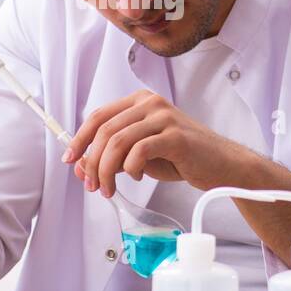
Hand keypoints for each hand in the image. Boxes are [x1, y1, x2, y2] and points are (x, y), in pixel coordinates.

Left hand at [63, 88, 249, 196]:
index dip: (80, 139)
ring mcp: (163, 118)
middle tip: (91, 184)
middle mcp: (150, 103)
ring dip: (107, 170)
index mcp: (139, 101)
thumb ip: (114, 154)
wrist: (219, 165)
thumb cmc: (181, 157)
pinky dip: (131, 169)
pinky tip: (138, 177)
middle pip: (105, 130)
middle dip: (92, 161)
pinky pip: (139, 151)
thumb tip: (81, 165)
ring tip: (108, 189)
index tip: (70, 160)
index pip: (98, 116)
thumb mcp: (141, 154)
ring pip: (118, 141)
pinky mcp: (175, 136)